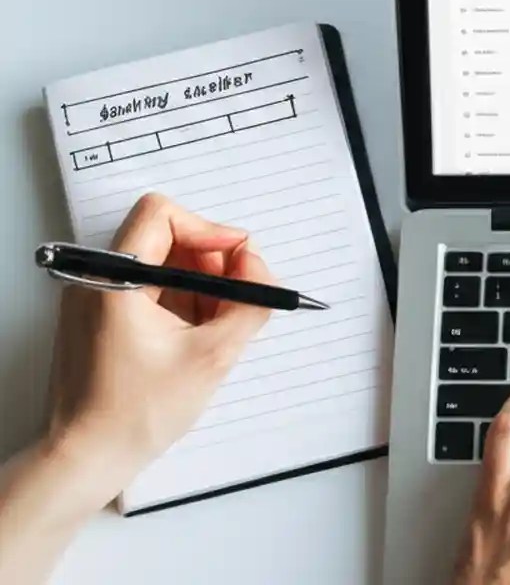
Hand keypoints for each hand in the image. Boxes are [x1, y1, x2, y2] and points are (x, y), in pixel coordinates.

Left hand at [46, 193, 273, 494]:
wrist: (86, 458)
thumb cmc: (138, 414)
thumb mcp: (213, 357)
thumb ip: (248, 303)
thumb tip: (258, 266)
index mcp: (114, 279)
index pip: (161, 215)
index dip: (208, 230)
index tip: (239, 259)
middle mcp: (97, 279)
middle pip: (165, 237)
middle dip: (211, 262)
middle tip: (237, 298)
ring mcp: (95, 299)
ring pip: (161, 264)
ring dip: (200, 285)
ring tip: (217, 328)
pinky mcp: (100, 318)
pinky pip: (149, 291)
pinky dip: (181, 304)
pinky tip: (196, 339)